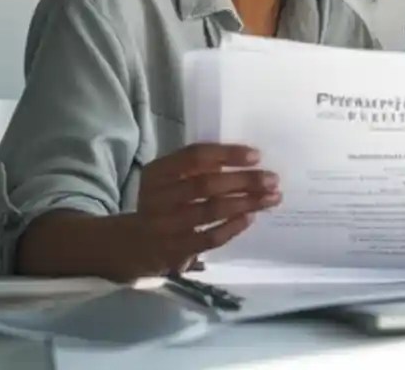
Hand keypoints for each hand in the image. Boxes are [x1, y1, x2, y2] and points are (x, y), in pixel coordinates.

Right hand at [125, 143, 279, 275]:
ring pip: (211, 211)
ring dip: (246, 203)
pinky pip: (209, 237)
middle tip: (272, 179)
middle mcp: (158, 197)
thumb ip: (197, 168)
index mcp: (157, 172)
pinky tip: (251, 218)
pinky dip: (232, 227)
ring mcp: (165, 226)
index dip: (227, 154)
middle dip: (244, 181)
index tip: (256, 156)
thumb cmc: (162, 203)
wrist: (132, 245)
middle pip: (206, 184)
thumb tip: (246, 160)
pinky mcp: (175, 250)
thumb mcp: (168, 179)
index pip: (194, 156)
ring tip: (271, 198)